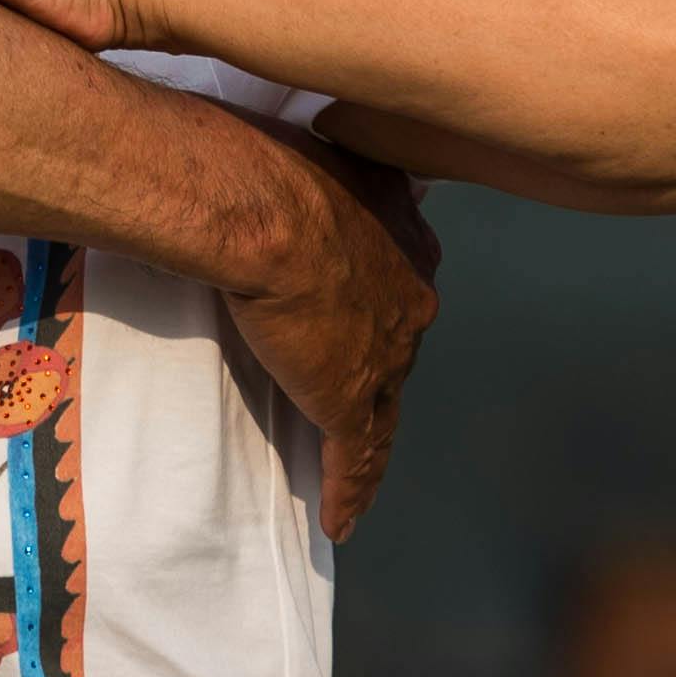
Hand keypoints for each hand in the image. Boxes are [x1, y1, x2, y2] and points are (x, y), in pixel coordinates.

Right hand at [222, 132, 438, 539]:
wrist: (266, 208)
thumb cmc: (275, 168)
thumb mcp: (322, 155)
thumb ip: (329, 171)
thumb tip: (310, 158)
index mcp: (405, 241)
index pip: (399, 289)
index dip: (381, 310)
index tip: (363, 321)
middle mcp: (409, 300)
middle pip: (395, 351)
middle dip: (377, 374)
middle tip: (347, 394)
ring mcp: (384, 356)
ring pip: (383, 414)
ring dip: (368, 446)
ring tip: (354, 477)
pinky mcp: (349, 401)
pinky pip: (355, 457)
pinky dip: (349, 490)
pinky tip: (342, 521)